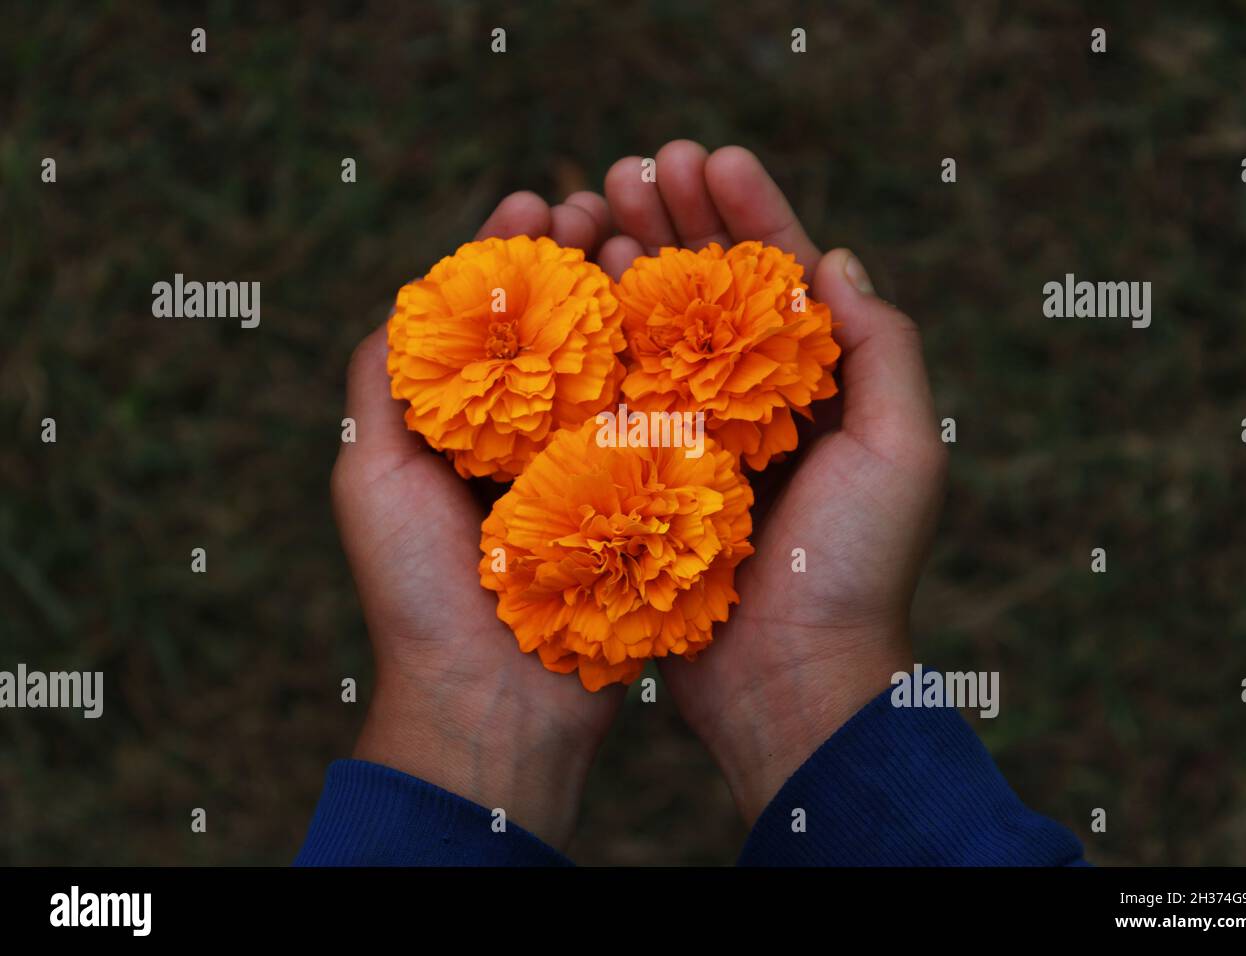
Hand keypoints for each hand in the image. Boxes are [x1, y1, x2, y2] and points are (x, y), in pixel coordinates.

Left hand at [332, 190, 625, 848]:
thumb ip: (382, 385)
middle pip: (557, 323)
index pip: (488, 317)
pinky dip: (670, 365)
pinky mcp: (637, 502)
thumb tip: (410, 298)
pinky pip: (656, 421)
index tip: (535, 200)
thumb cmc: (419, 592)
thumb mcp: (374, 477)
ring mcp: (587, 467)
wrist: (492, 706)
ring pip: (612, 360)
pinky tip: (686, 315)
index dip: (509, 253)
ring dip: (627, 294)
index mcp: (463, 425)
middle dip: (578, 258)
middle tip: (603, 206)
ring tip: (643, 240)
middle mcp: (528, 436)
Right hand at [600, 142, 947, 822]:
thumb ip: (880, 348)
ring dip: (626, 262)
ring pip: (655, 330)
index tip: (707, 158)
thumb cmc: (854, 568)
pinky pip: (616, 393)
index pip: (782, 278)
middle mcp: (756, 403)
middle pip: (710, 291)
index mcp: (820, 389)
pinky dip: (594, 339)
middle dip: (674, 221)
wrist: (789, 682)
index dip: (748, 212)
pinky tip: (567, 289)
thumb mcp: (900, 450)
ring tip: (590, 206)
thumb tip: (833, 260)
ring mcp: (695, 437)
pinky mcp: (644, 475)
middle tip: (630, 167)